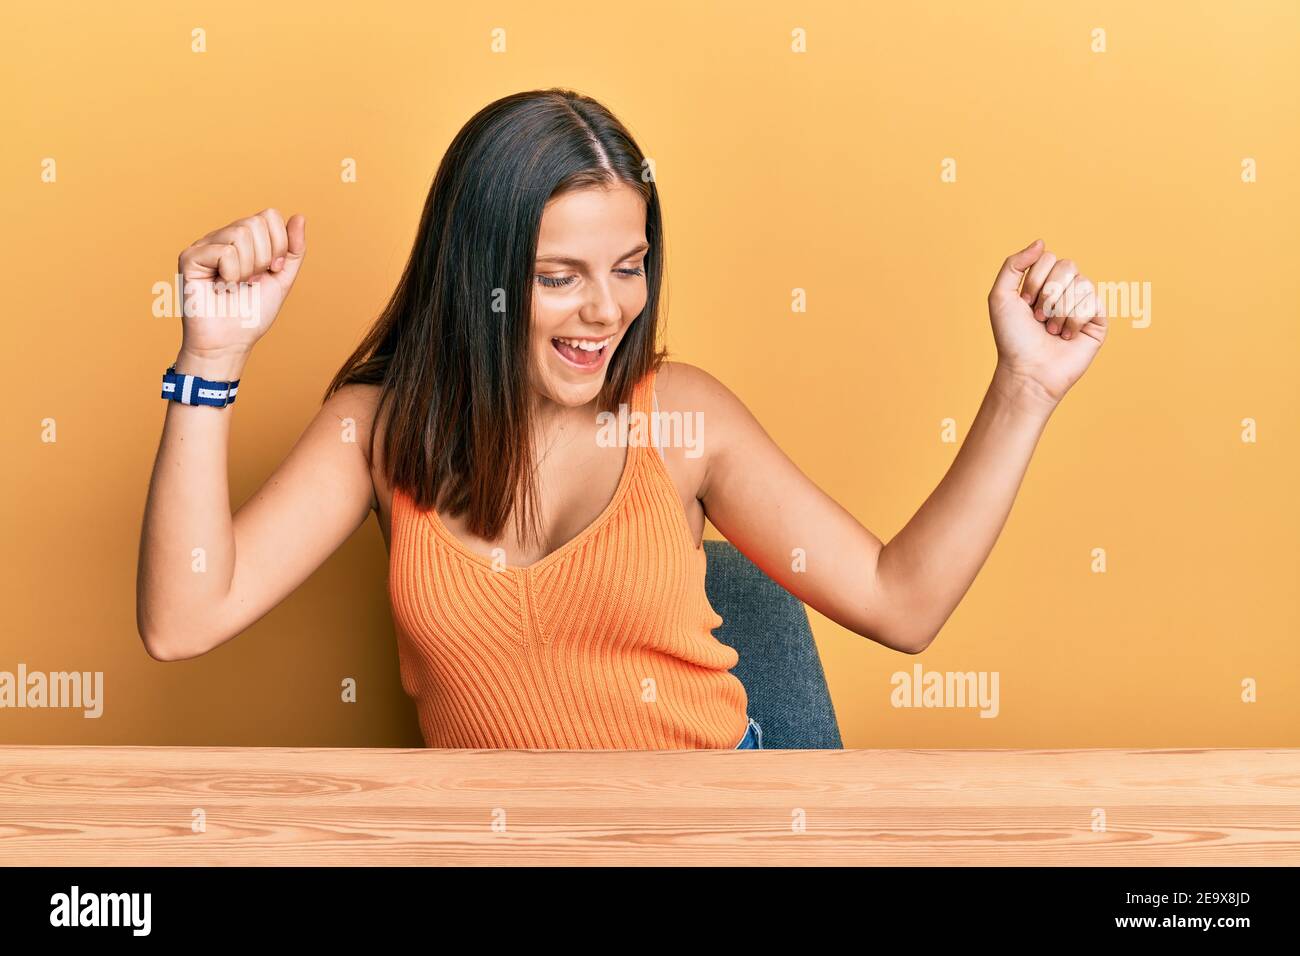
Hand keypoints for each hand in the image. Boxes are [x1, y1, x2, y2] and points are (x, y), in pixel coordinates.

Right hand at [176, 208, 306, 358]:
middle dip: (264, 258)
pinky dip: (231, 275)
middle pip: (256, 223)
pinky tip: (221, 287)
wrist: (230, 342)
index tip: (272, 271)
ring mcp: (205, 245)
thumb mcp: (282, 278)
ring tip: (235, 285)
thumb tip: (299, 216)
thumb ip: (293, 249)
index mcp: (245, 239)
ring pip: (241, 235)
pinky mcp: (190, 257)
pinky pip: (224, 252)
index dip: (279, 245)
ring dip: (247, 269)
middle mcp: (223, 237)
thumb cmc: (252, 313)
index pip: (270, 216)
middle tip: (251, 280)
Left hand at [986, 239, 1106, 406]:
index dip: (1035, 280)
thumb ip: (1013, 265)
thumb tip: (1041, 242)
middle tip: (1038, 317)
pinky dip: (1075, 321)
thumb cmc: (1012, 337)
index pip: (1049, 257)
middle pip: (1069, 265)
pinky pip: (1094, 302)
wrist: (1028, 370)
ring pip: (1083, 284)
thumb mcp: (1000, 297)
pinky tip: (1067, 337)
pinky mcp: (1098, 320)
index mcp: (1044, 282)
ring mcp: (1083, 304)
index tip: (1023, 303)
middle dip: (1049, 293)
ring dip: (1060, 311)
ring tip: (1051, 330)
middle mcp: (1065, 290)